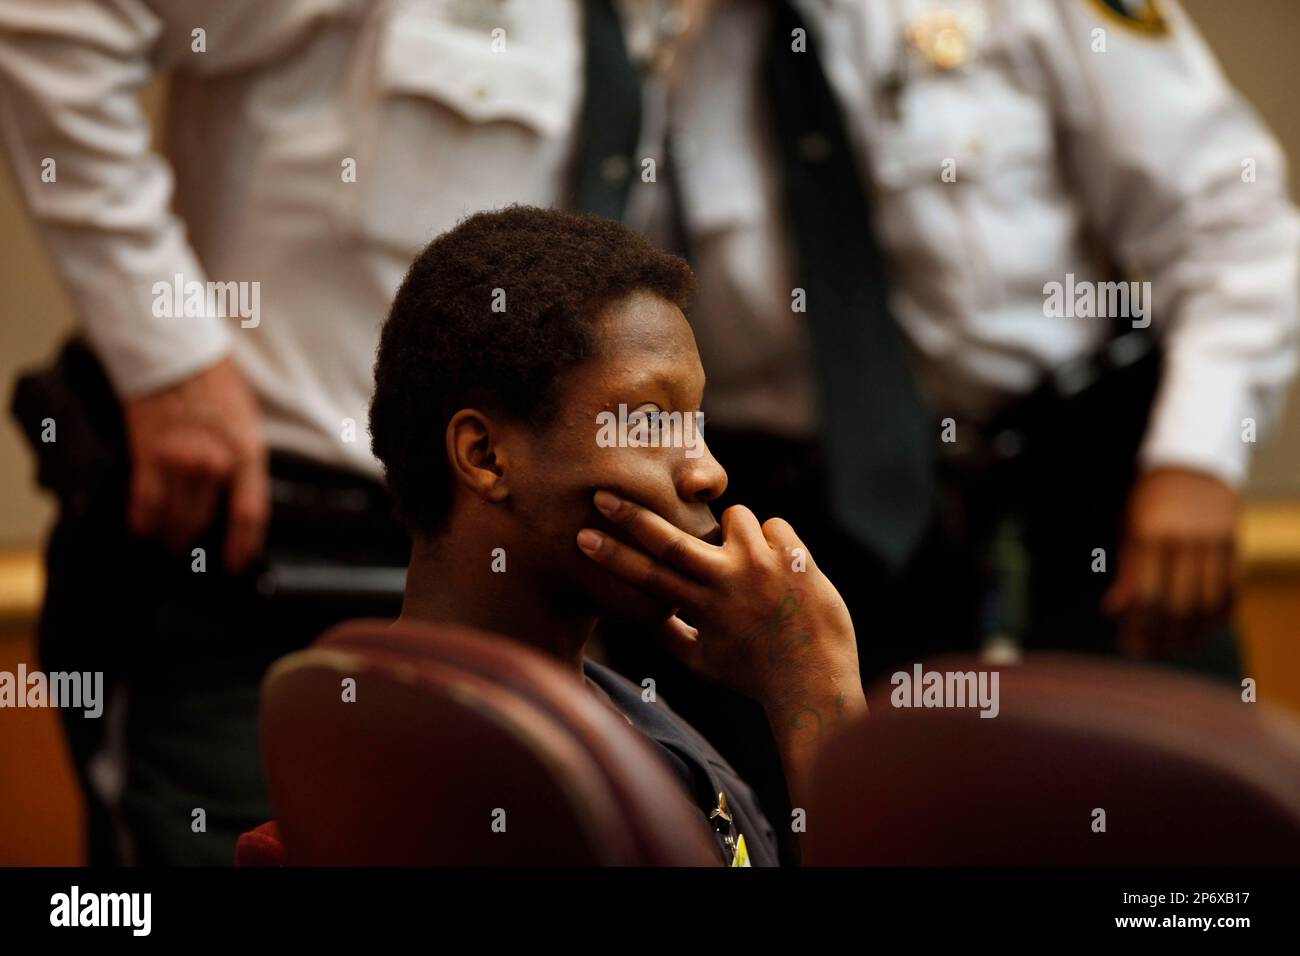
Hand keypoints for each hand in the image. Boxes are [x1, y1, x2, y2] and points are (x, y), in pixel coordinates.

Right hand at [123, 357, 268, 572]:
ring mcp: (181, 458)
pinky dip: (143, 517)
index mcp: (248, 453)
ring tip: (166, 541)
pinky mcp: (148, 451)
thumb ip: (244, 458)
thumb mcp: (247, 420)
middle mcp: (216, 462)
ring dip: (169, 533)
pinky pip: (145, 498)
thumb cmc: (216, 384)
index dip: (243, 544)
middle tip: (189, 551)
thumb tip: (237, 491)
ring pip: (174, 514)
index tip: (235, 563)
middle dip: (195, 540)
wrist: (177, 353)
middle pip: (204, 519)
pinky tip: (142, 528)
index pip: (250, 512)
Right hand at [576, 490, 861, 715]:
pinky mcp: (796, 557)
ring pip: (735, 516)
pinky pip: (774, 526)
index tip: (581, 536)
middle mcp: (727, 582)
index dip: (611, 555)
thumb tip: (645, 616)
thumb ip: (671, 636)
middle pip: (671, 541)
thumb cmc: (755, 676)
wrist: (815, 682)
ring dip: (736, 533)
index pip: (647, 576)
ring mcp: (762, 566)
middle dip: (633, 518)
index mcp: (702, 607)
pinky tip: (783, 573)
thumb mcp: (704, 663)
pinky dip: (774, 544)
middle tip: (603, 496)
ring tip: (749, 563)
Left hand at [1103, 467, 1238, 658]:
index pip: (1145, 596)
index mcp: (1148, 536)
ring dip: (1194, 634)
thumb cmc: (1149, 501)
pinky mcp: (1235, 543)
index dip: (1138, 628)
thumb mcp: (1128, 529)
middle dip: (1165, 637)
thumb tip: (1113, 612)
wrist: (1191, 461)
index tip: (1131, 647)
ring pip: (1208, 603)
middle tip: (1154, 653)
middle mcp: (1183, 540)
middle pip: (1178, 606)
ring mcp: (1212, 542)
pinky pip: (1231, 590)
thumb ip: (1125, 571)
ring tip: (1179, 648)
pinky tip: (1206, 630)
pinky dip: (1220, 616)